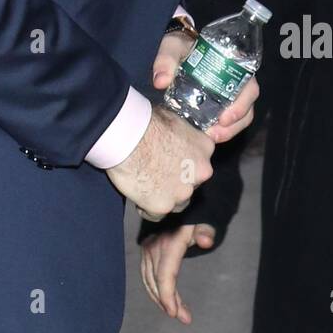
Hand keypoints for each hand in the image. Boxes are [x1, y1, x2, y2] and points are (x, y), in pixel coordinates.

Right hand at [105, 102, 213, 220]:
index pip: (200, 162)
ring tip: (145, 184)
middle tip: (156, 172)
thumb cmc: (145, 122)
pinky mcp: (163, 206)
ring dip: (165, 196)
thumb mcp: (174, 119)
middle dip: (177, 182)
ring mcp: (182, 192)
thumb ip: (184, 135)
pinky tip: (138, 194)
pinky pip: (156, 213)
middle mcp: (201, 172)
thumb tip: (178, 136)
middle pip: (191, 184)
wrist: (126, 137)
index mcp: (205, 148)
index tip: (171, 161)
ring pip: (177, 202)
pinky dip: (147, 207)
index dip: (184, 163)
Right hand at [140, 223, 216, 322]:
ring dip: (161, 299)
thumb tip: (206, 241)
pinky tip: (167, 300)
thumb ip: (206, 231)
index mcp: (169, 243)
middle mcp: (154, 247)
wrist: (178, 201)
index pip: (165, 276)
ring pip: (150, 281)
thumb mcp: (204, 220)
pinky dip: (156, 290)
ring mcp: (148, 249)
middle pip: (158, 282)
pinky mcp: (146, 250)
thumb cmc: (195, 214)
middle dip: (169, 303)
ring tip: (178, 312)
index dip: (168, 297)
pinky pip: (148, 275)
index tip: (175, 314)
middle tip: (185, 318)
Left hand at [152, 32, 258, 144]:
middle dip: (235, 123)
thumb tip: (161, 81)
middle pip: (247, 107)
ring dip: (229, 130)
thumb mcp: (173, 47)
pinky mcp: (220, 106)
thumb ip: (166, 60)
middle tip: (216, 132)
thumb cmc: (181, 47)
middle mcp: (237, 82)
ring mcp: (230, 95)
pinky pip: (229, 122)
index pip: (249, 87)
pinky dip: (222, 131)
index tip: (225, 117)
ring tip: (211, 137)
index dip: (242, 104)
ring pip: (241, 117)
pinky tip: (208, 136)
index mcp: (234, 66)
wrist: (177, 51)